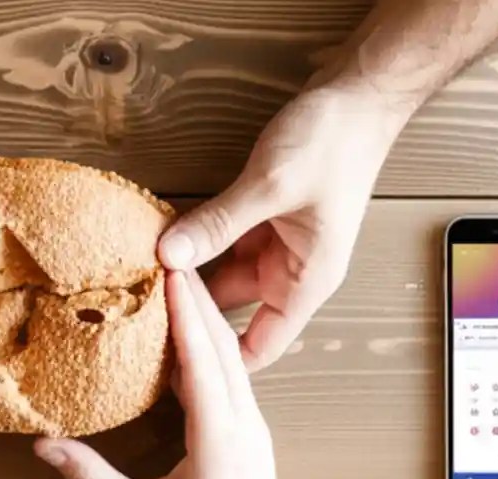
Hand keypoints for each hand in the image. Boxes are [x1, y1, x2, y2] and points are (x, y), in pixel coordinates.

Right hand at [36, 271, 292, 478]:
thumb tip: (44, 447)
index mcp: (220, 438)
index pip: (203, 359)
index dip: (185, 311)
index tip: (167, 269)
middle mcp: (243, 423)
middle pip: (222, 344)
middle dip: (196, 297)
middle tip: (168, 255)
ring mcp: (252, 426)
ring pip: (232, 357)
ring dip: (206, 317)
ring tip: (176, 282)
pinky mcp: (250, 433)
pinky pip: (232, 375)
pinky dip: (211, 346)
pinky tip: (188, 337)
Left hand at [157, 86, 411, 370]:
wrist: (360, 95)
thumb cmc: (334, 143)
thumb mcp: (270, 187)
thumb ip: (217, 224)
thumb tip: (167, 257)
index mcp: (305, 281)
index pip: (260, 348)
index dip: (218, 360)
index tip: (173, 365)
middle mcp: (291, 271)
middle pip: (231, 313)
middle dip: (189, 315)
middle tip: (138, 319)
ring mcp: (277, 245)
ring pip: (220, 275)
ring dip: (186, 275)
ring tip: (139, 283)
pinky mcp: (264, 219)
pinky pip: (221, 242)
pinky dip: (194, 243)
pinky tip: (159, 242)